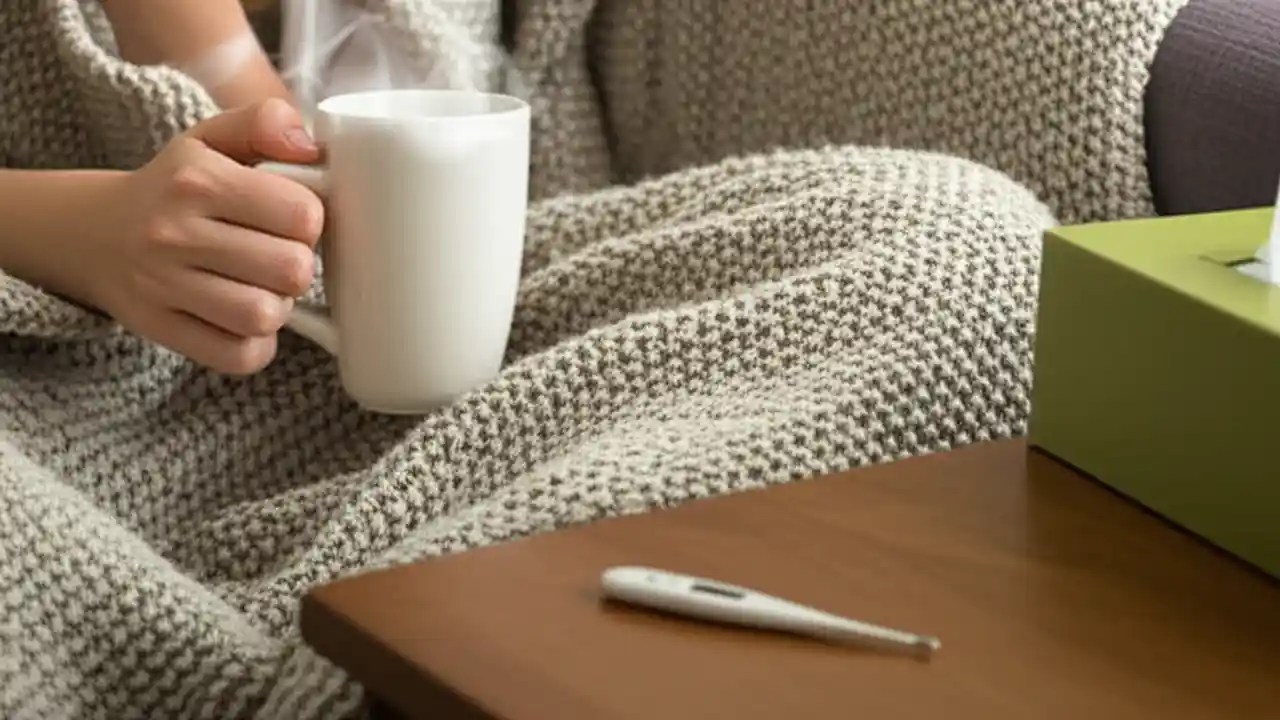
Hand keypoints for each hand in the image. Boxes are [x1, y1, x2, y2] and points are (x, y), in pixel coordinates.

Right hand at [88, 99, 323, 374]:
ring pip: (264, 316)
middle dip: (298, 266)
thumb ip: (265, 123)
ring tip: (261, 287)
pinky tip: (243, 320)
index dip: (311, 221)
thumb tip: (310, 144)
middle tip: (278, 256)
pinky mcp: (160, 329)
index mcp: (198, 179)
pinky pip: (238, 356)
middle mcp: (174, 233)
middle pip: (291, 269)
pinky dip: (254, 345)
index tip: (292, 220)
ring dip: (278, 307)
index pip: (302, 214)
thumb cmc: (176, 187)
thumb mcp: (212, 139)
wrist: (93, 233)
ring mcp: (162, 285)